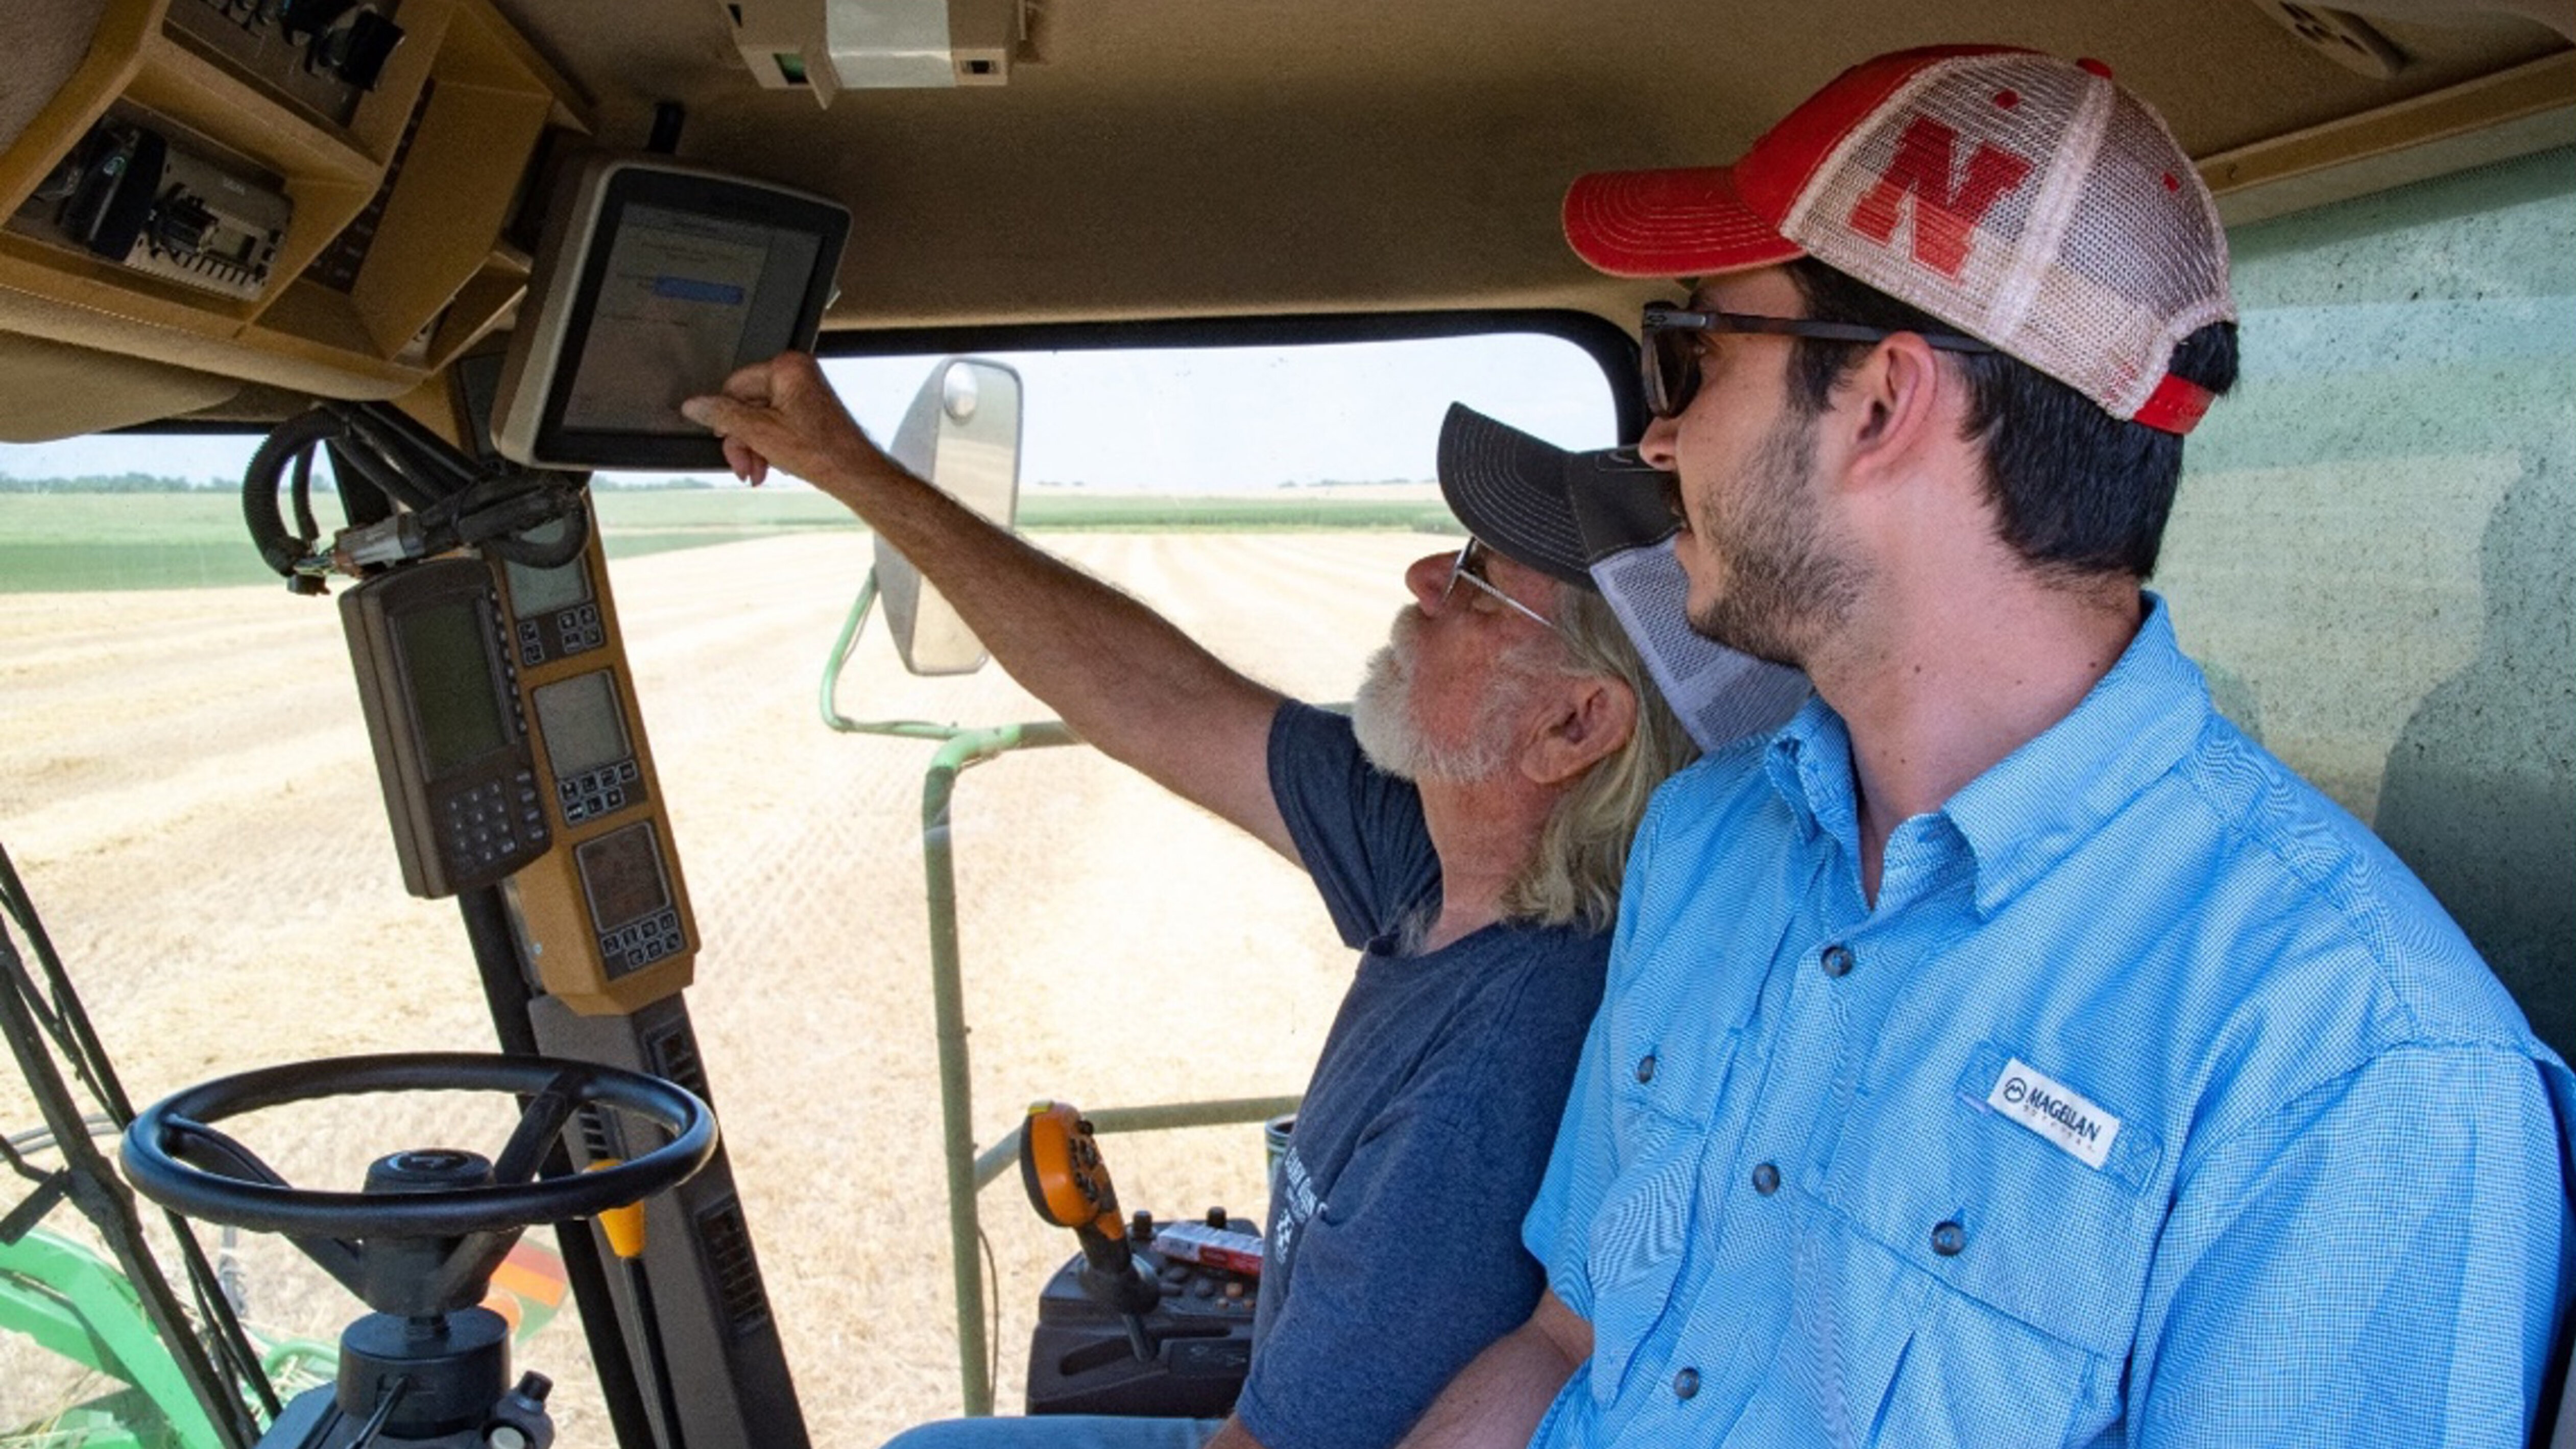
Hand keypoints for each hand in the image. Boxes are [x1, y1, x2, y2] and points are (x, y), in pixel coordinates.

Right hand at [679, 352, 881, 489]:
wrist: (854, 473)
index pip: (735, 385)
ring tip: (758, 472)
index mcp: (787, 368)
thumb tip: (694, 405)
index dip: (726, 417)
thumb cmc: (821, 452)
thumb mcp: (759, 432)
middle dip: (743, 440)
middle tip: (744, 466)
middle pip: (748, 405)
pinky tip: (776, 465)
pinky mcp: (811, 412)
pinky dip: (771, 446)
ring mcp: (806, 393)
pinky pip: (778, 425)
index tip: (721, 438)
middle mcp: (798, 375)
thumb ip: (723, 416)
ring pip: (762, 419)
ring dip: (755, 448)